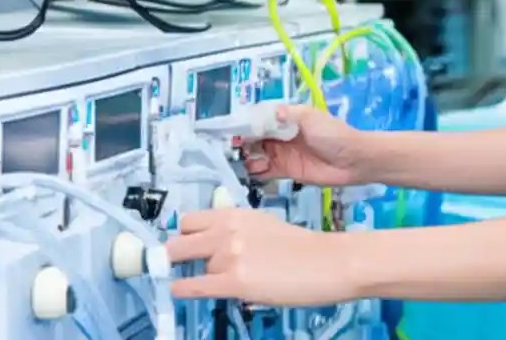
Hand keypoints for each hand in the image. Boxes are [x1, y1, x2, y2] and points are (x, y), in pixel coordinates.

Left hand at [165, 208, 356, 306]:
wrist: (328, 262)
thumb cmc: (303, 247)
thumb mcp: (263, 225)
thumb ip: (235, 230)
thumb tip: (212, 243)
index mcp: (234, 214)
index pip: (188, 220)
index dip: (186, 235)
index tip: (186, 245)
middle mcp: (226, 231)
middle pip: (177, 243)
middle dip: (178, 255)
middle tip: (184, 265)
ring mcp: (228, 256)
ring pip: (194, 268)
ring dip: (203, 276)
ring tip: (226, 281)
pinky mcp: (234, 281)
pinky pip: (192, 287)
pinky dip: (183, 291)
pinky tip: (181, 292)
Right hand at [240, 105, 365, 186]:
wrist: (354, 160)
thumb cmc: (334, 134)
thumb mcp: (312, 118)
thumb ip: (290, 116)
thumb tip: (271, 112)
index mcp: (286, 118)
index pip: (260, 119)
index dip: (246, 123)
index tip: (231, 128)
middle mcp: (281, 135)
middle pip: (255, 137)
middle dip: (242, 141)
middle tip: (229, 148)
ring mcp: (282, 154)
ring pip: (257, 154)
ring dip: (247, 157)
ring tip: (238, 161)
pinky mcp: (286, 171)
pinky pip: (266, 171)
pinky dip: (256, 171)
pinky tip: (249, 171)